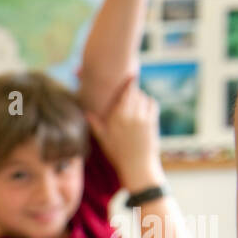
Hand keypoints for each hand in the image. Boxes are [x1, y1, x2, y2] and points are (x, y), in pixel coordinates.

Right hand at [86, 76, 164, 191]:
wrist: (137, 166)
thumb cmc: (118, 154)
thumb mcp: (103, 140)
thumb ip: (95, 124)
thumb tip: (85, 113)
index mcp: (117, 118)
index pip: (124, 93)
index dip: (127, 82)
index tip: (129, 72)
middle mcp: (130, 115)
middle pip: (134, 93)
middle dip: (132, 89)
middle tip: (129, 85)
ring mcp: (143, 118)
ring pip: (144, 97)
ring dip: (140, 96)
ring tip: (134, 101)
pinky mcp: (152, 121)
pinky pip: (152, 103)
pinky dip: (149, 102)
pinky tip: (144, 106)